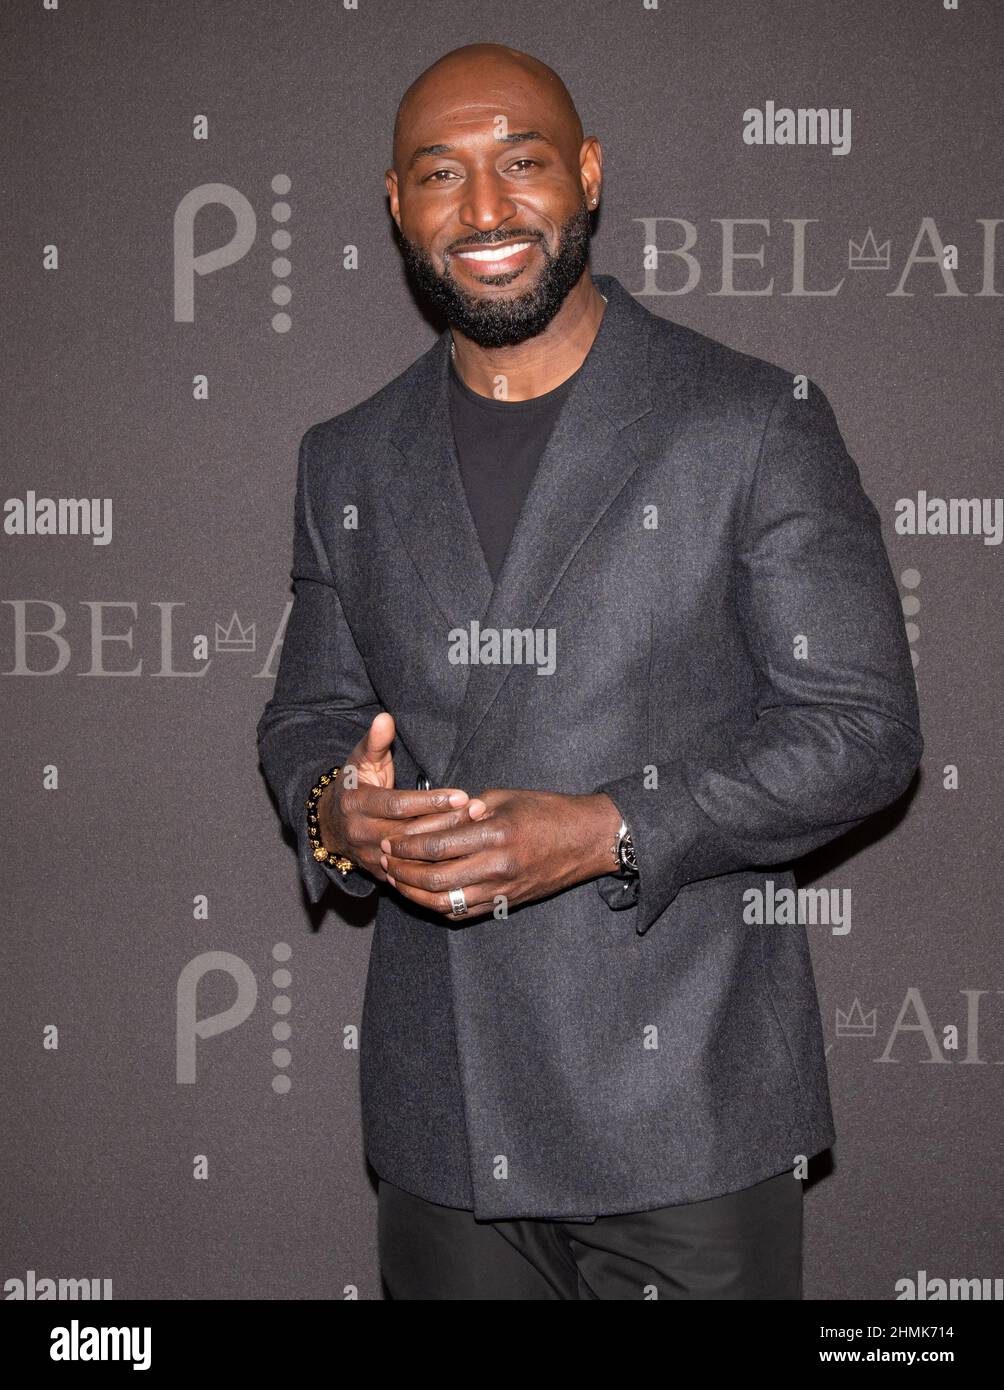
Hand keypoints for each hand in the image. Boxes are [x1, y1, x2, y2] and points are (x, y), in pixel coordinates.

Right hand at [318, 712, 470, 881]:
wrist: (330, 825)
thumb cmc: (354, 786)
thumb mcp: (359, 761)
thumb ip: (375, 741)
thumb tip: (385, 718)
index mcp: (356, 803)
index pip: (397, 805)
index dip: (430, 801)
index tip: (461, 795)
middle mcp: (360, 833)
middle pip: (408, 833)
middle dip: (445, 823)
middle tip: (477, 811)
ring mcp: (369, 856)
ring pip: (412, 856)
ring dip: (445, 845)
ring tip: (475, 830)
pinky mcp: (379, 873)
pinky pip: (411, 873)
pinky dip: (437, 865)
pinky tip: (462, 854)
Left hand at [379, 788, 621, 919]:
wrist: (588, 839)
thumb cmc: (548, 810)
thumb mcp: (506, 797)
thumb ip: (467, 810)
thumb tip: (434, 819)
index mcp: (495, 834)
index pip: (436, 846)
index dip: (406, 845)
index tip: (388, 839)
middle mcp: (497, 866)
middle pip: (434, 880)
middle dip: (403, 871)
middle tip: (384, 859)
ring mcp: (502, 889)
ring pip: (445, 903)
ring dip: (415, 893)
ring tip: (396, 879)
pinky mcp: (507, 902)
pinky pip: (464, 913)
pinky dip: (438, 907)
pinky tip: (423, 895)